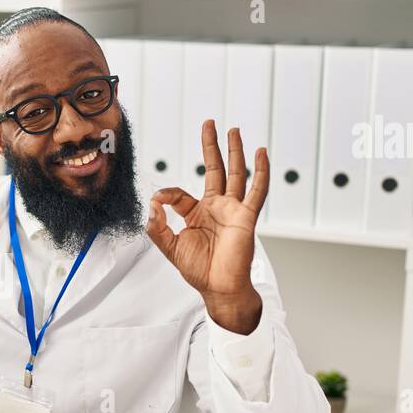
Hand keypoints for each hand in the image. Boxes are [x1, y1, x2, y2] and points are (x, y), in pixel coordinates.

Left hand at [146, 121, 267, 334]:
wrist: (219, 288)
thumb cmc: (200, 271)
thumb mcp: (170, 247)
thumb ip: (157, 226)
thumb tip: (152, 203)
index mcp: (197, 214)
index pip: (180, 193)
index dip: (167, 194)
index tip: (158, 201)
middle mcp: (216, 208)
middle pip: (214, 169)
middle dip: (212, 146)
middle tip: (210, 124)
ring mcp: (233, 210)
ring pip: (235, 174)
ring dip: (235, 151)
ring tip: (235, 130)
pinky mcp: (246, 216)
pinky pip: (256, 190)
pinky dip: (259, 171)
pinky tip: (260, 153)